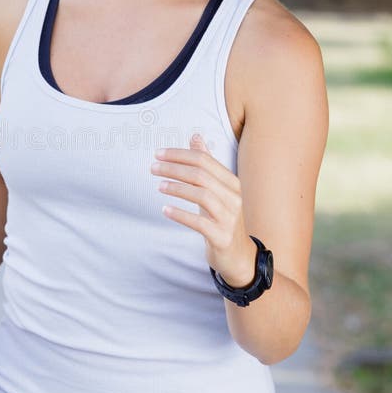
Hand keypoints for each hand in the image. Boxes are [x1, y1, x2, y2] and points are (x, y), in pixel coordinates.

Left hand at [151, 134, 255, 286]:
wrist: (238, 255)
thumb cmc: (222, 218)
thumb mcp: (215, 189)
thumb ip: (206, 164)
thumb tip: (196, 137)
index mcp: (232, 182)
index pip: (204, 160)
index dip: (180, 154)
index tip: (158, 154)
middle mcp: (234, 197)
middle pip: (201, 175)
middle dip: (174, 168)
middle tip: (153, 168)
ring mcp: (230, 218)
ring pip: (202, 195)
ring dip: (177, 188)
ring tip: (159, 186)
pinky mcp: (222, 237)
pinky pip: (200, 223)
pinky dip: (181, 214)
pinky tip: (165, 210)